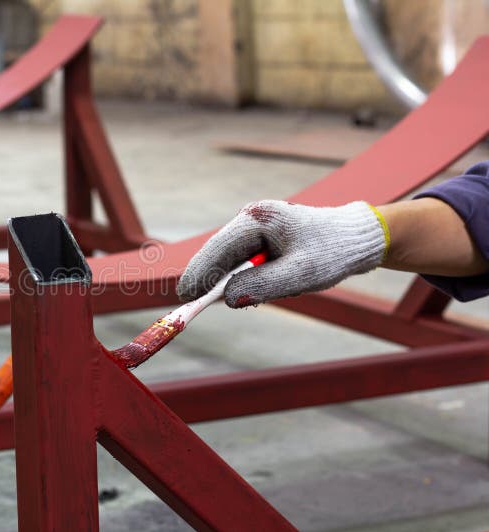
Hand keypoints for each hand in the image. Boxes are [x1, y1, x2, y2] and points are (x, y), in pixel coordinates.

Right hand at [176, 200, 387, 306]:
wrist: (359, 238)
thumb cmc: (332, 252)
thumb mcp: (300, 275)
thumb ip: (261, 286)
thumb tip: (226, 298)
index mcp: (258, 219)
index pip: (217, 249)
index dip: (199, 273)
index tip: (184, 296)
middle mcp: (253, 217)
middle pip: (219, 253)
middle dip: (214, 278)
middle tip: (198, 302)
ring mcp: (257, 225)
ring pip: (233, 259)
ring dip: (241, 279)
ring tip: (276, 287)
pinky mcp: (264, 236)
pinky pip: (247, 260)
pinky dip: (252, 276)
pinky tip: (278, 281)